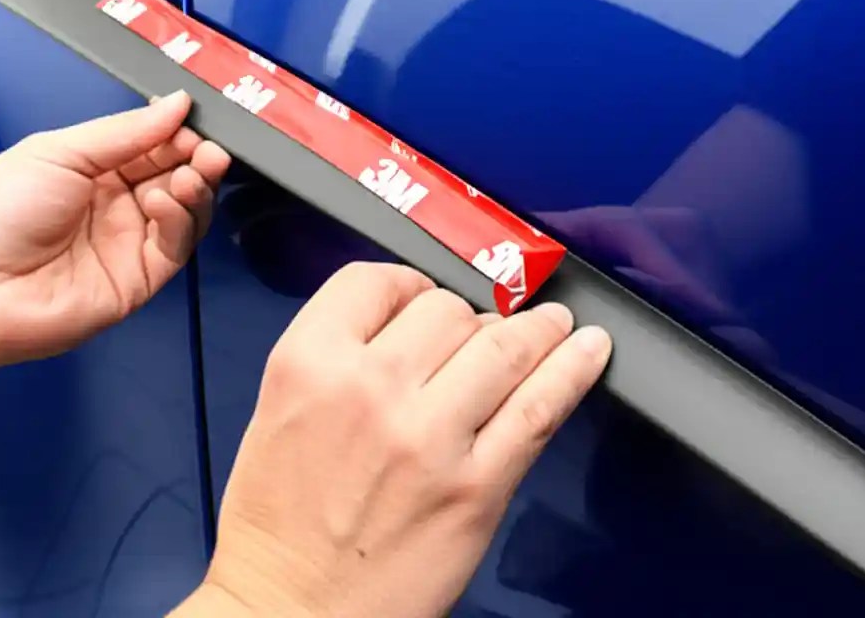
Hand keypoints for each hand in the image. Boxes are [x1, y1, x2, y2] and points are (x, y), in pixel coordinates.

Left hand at [0, 91, 229, 372]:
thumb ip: (123, 131)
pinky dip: (179, 220)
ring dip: (196, 187)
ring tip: (194, 171)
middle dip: (197, 158)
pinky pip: (174, 247)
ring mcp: (129, 244)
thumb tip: (176, 103)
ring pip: (185, 212)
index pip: (152, 145)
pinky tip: (165, 201)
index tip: (197, 119)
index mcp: (93, 170)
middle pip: (175, 176)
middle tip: (211, 148)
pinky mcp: (139, 280)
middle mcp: (116, 205)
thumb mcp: (57, 153)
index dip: (177, 132)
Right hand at [185, 263, 611, 617]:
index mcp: (308, 364)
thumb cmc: (277, 526)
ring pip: (503, 346)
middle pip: (445, 309)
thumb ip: (336, 358)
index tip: (424, 298)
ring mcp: (429, 435)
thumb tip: (412, 325)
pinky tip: (587, 348)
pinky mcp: (478, 485)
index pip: (376, 280)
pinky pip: (540, 406)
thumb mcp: (278, 412)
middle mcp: (369, 388)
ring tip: (552, 322)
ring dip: (536, 328)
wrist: (290, 610)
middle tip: (478, 332)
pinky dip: (571, 369)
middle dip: (466, 316)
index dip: (408, 285)